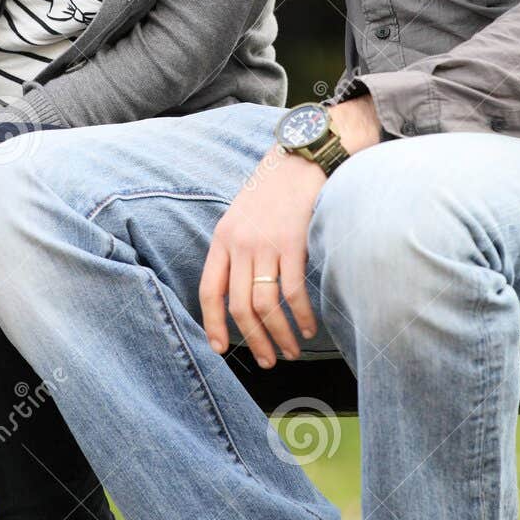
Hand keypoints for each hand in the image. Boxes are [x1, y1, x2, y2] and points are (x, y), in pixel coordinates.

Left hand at [198, 97, 380, 367]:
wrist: (301, 158)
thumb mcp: (242, 217)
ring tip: (290, 351)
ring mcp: (266, 243)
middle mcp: (240, 243)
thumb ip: (236, 251)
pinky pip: (294, 292)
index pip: (210, 290)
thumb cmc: (273, 191)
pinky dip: (302, 316)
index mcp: (222, 238)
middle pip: (240, 306)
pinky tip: (309, 328)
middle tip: (268, 361)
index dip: (214, 323)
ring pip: (266, 305)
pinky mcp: (294, 242)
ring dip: (279, 335)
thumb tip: (239, 294)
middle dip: (254, 340)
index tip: (221, 348)